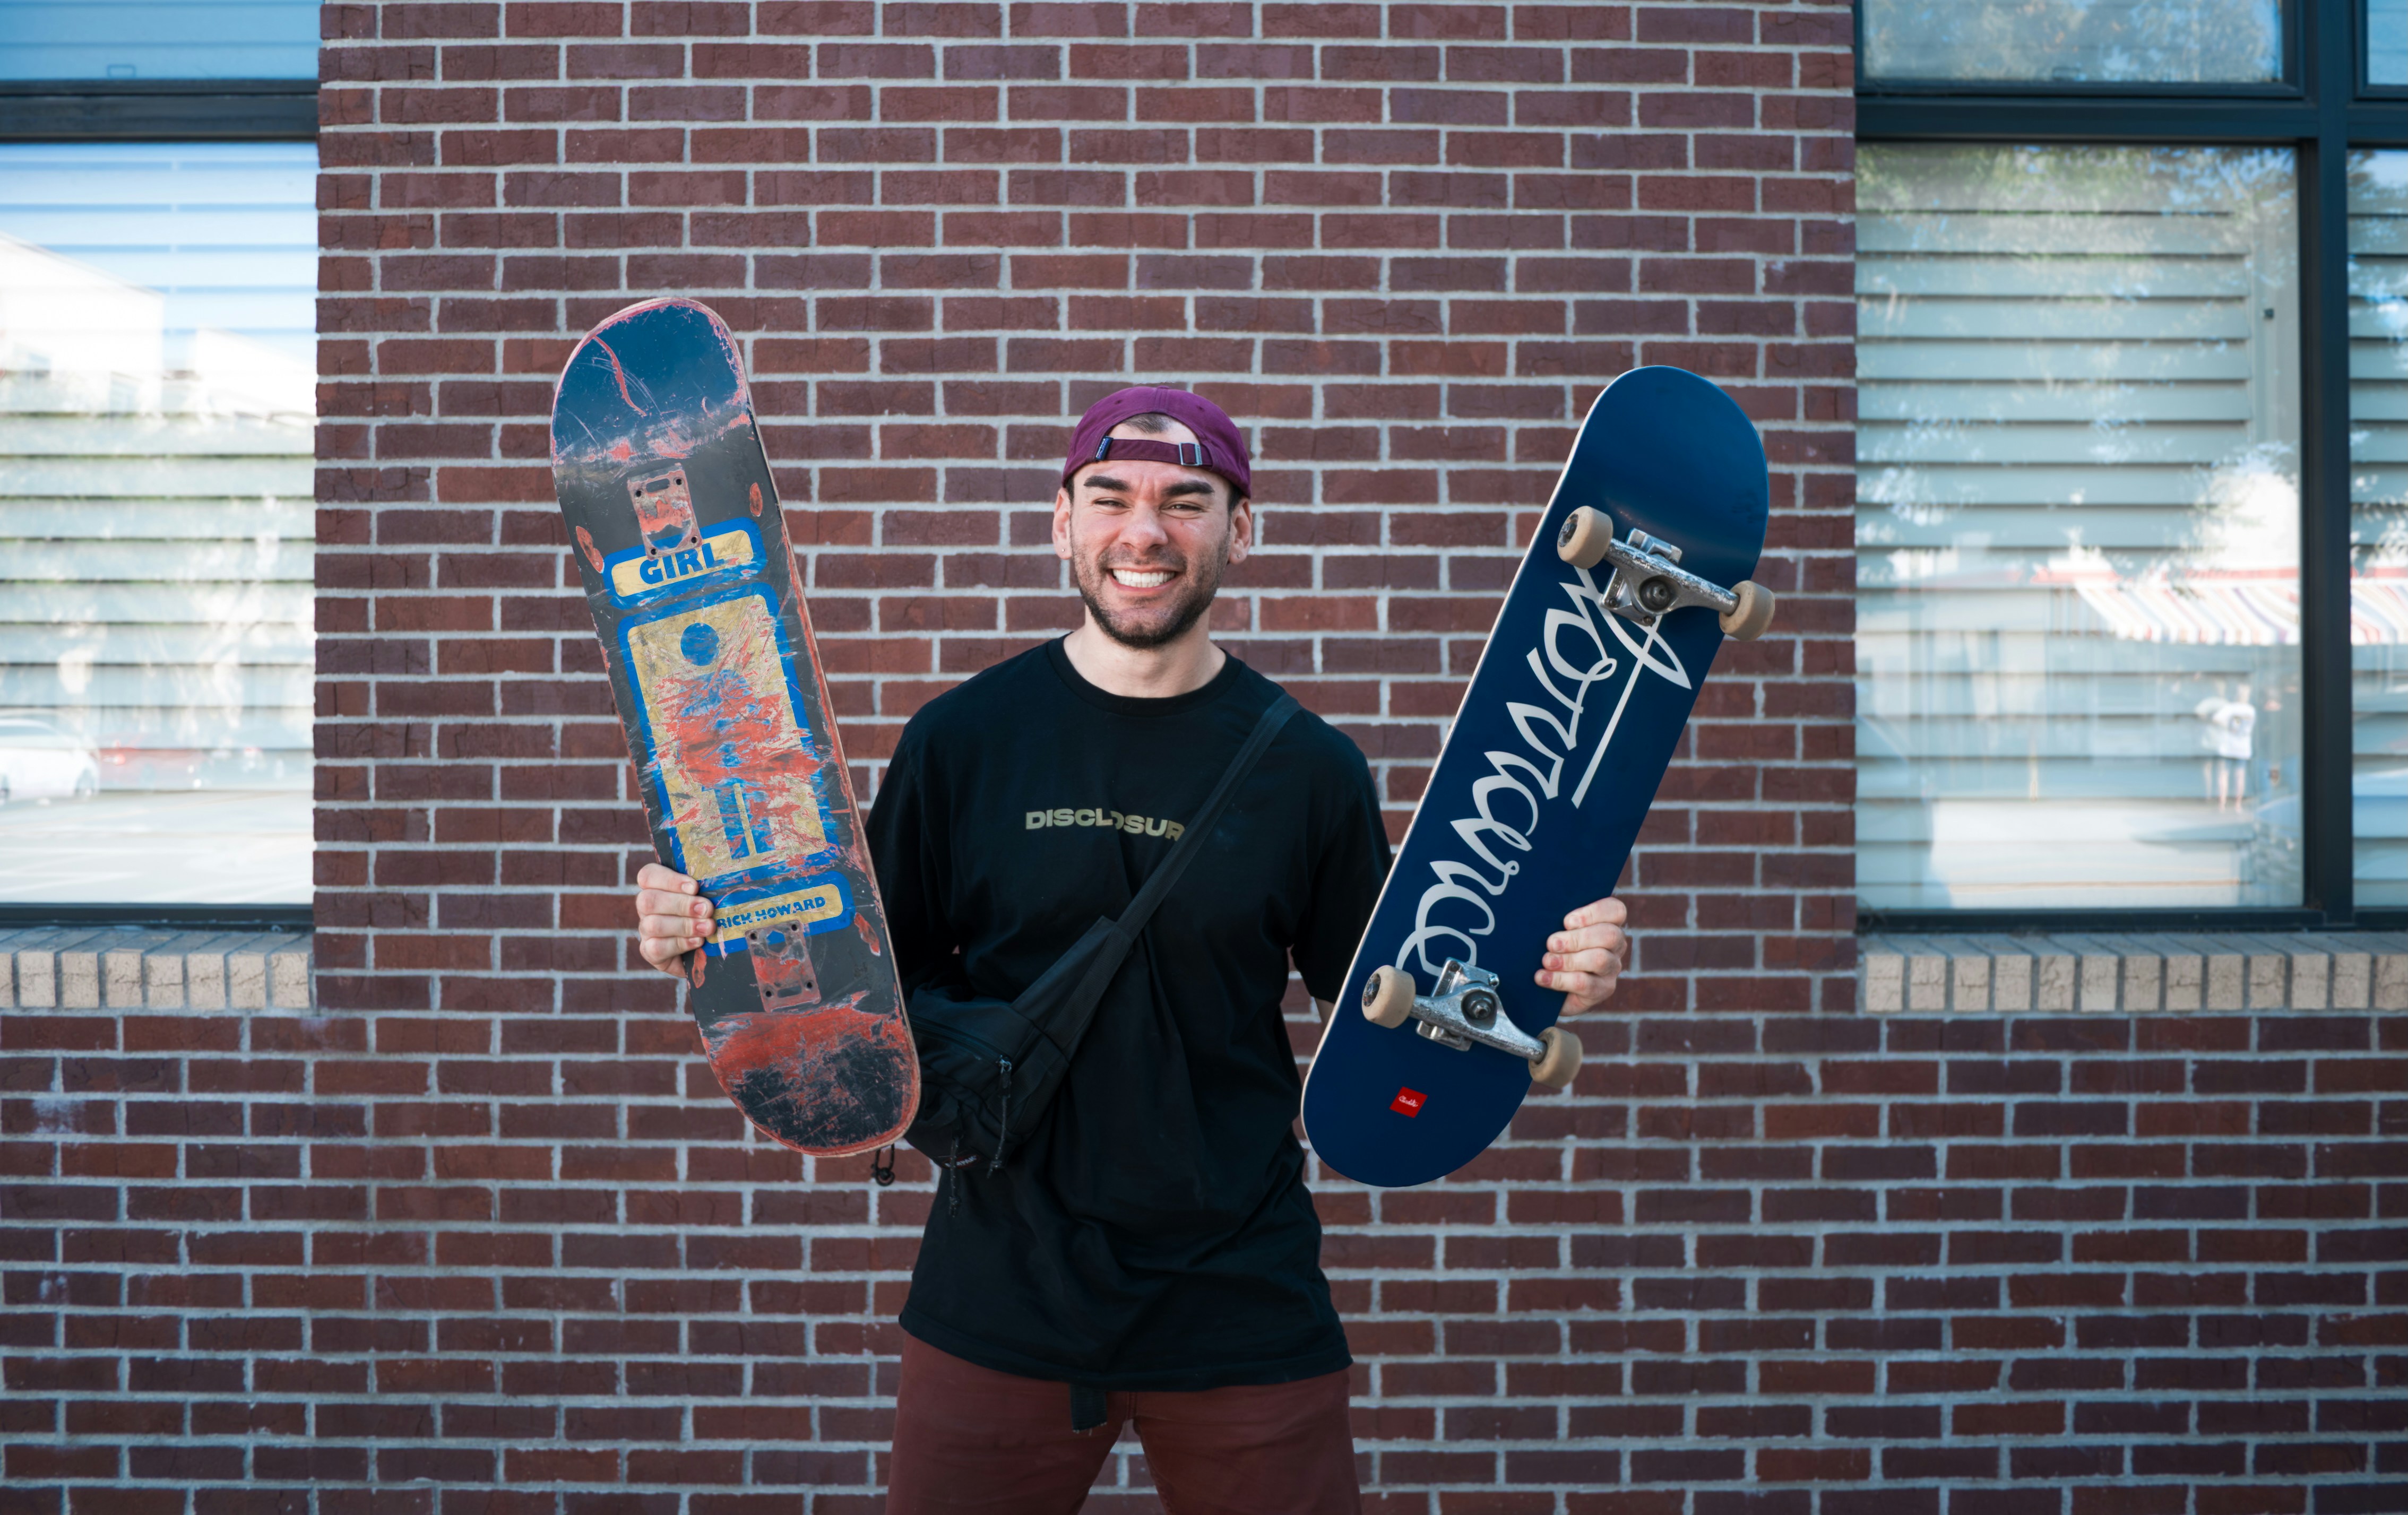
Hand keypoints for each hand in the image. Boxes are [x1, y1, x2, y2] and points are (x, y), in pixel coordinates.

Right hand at [634, 861, 713, 974]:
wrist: (708, 949)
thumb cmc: (711, 914)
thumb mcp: (710, 895)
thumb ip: (710, 885)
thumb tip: (727, 873)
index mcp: (657, 887)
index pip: (648, 875)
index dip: (669, 880)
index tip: (695, 887)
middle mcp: (647, 907)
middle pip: (648, 900)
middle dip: (681, 904)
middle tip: (707, 909)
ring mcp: (646, 930)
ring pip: (652, 924)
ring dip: (684, 925)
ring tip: (708, 927)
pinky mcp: (650, 952)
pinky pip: (656, 948)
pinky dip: (680, 944)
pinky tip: (698, 941)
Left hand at [1538, 896, 1626, 1016]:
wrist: (1550, 991)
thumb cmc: (1554, 951)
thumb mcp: (1557, 933)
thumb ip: (1560, 924)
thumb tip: (1548, 918)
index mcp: (1608, 924)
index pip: (1616, 910)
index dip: (1594, 912)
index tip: (1567, 921)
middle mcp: (1615, 946)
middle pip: (1610, 935)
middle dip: (1577, 938)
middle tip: (1551, 943)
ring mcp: (1612, 968)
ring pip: (1600, 960)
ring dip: (1568, 960)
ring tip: (1546, 961)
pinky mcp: (1604, 989)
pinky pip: (1586, 984)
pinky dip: (1560, 979)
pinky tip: (1542, 977)